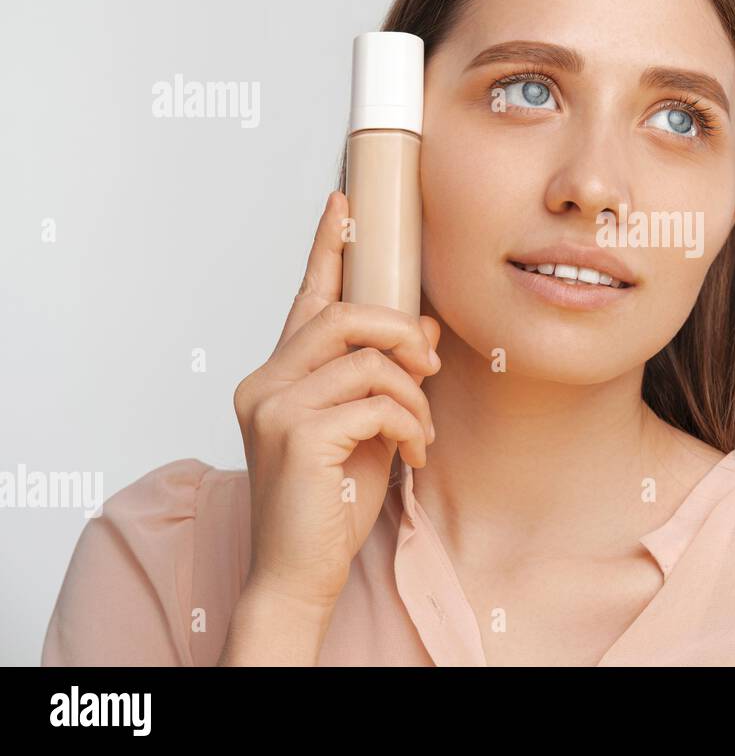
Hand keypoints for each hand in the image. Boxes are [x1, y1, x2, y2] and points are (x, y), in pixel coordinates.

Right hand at [231, 190, 440, 612]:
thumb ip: (385, 377)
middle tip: (430, 365)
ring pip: (368, 361)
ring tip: (418, 433)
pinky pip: (376, 404)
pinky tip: (410, 455)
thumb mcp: (367, 427)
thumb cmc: (330, 500)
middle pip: (343, 317)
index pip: (307, 299)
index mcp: (277, 375)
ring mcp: (274, 408)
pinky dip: (408, 426)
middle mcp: (265, 382)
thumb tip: (426, 328)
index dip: (327, 247)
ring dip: (412, 396)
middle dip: (400, 332)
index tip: (345, 201)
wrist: (299, 571)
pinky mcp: (296, 435)